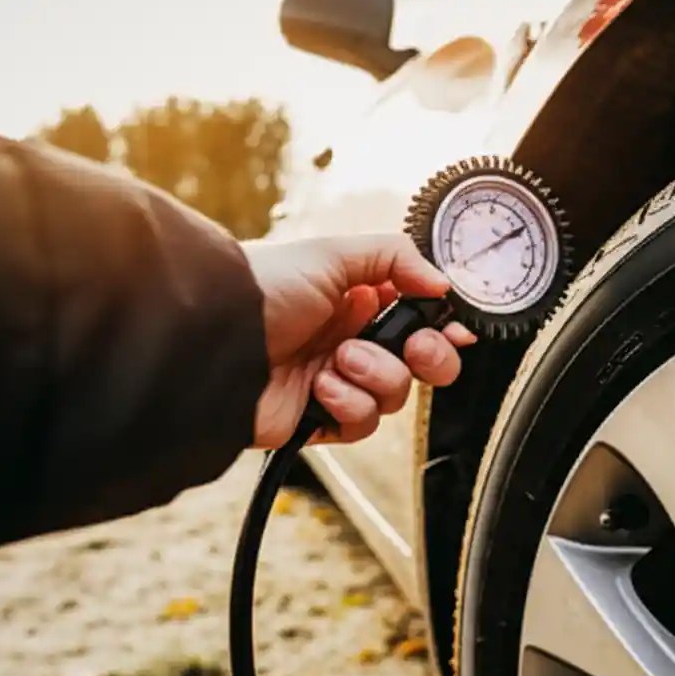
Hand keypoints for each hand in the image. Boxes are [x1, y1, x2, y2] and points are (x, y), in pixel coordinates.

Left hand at [242, 233, 475, 447]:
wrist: (216, 339)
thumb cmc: (264, 288)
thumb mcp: (333, 253)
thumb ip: (396, 257)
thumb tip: (443, 284)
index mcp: (358, 300)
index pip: (419, 317)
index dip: (443, 327)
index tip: (457, 330)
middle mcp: (352, 340)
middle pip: (420, 362)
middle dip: (429, 356)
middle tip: (414, 348)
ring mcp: (339, 381)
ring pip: (395, 394)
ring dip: (375, 375)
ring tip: (338, 360)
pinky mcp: (321, 419)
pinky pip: (362, 422)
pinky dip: (348, 404)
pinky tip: (319, 388)